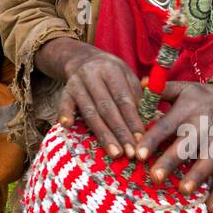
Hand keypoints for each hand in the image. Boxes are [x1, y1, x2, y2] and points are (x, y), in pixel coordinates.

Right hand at [51, 39, 143, 158]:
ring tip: (115, 153)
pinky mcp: (65, 90)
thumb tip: (148, 120)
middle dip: (120, 132)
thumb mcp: (127, 76)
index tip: (141, 139)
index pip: (123, 98)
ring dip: (103, 134)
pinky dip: (65, 113)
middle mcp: (92, 75)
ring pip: (90, 112)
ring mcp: (76, 83)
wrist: (84, 59)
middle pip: (107, 108)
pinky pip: (64, 103)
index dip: (132, 120)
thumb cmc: (112, 73)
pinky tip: (67, 126)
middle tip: (130, 152)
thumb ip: (136, 94)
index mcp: (111, 70)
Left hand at [136, 80, 212, 212]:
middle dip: (172, 162)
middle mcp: (203, 126)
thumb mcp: (180, 88)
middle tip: (155, 177)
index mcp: (187, 109)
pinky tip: (210, 207)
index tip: (138, 155)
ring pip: (209, 160)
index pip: (166, 126)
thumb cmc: (196, 97)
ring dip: (197, 176)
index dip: (152, 140)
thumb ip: (161, 89)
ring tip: (183, 191)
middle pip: (187, 145)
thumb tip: (141, 84)